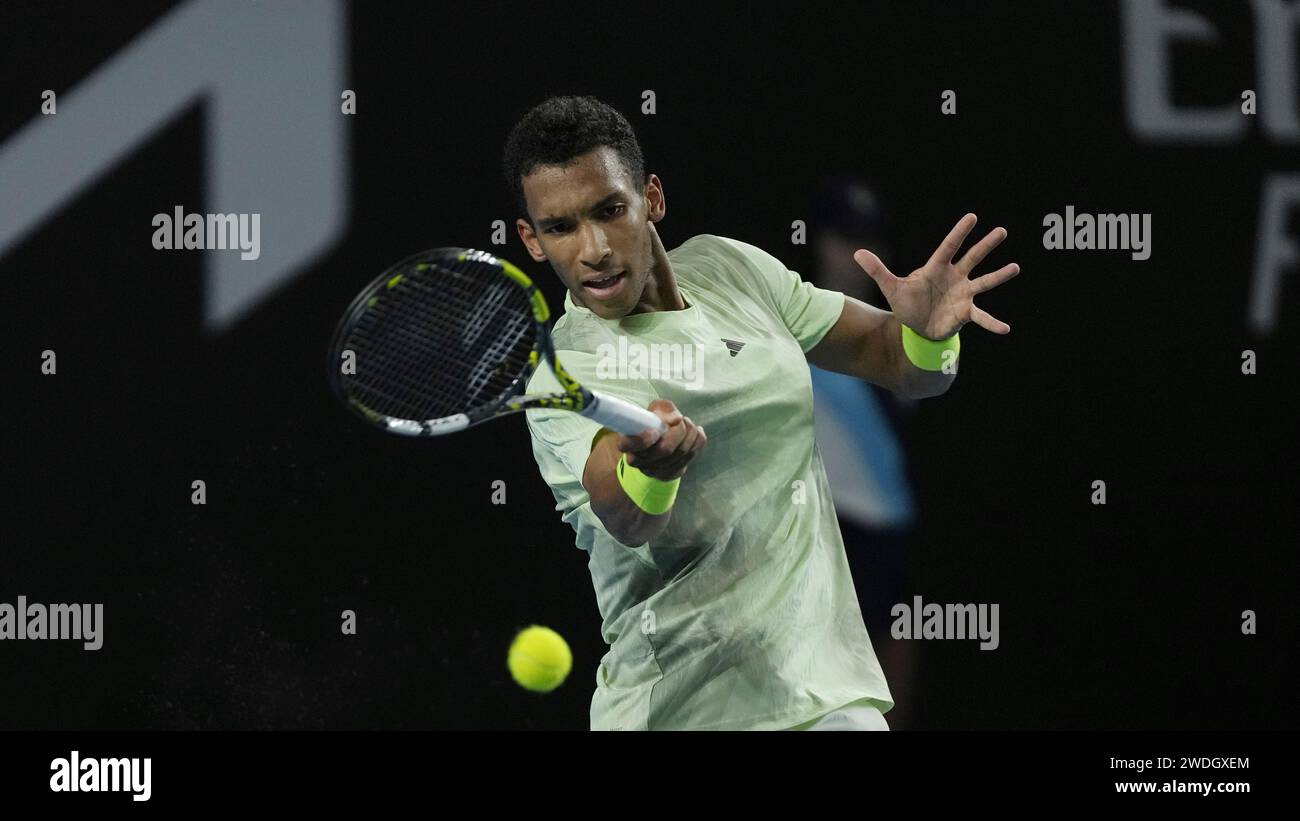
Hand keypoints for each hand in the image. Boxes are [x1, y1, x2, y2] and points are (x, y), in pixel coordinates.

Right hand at [617, 399, 706, 480]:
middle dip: (678, 431)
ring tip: (688, 423)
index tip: (655, 430)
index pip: (628, 445)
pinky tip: (696, 432)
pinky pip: (691, 456)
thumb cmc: (655, 421)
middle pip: (664, 450)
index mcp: (627, 443)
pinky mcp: (670, 473)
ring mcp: (655, 470)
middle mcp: (639, 461)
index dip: (643, 440)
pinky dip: (697, 440)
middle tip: (682, 419)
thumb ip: (664, 409)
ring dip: (690, 433)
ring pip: (681, 453)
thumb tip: (676, 419)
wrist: (662, 439)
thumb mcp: (656, 409)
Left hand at [852, 213, 1019, 339]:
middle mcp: (954, 277)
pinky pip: (982, 317)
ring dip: (999, 275)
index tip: (972, 217)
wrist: (917, 326)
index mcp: (936, 268)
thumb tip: (857, 253)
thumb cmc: (907, 303)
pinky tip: (1006, 328)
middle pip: (972, 258)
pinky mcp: (966, 312)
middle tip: (1001, 231)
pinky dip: (992, 323)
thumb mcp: (892, 287)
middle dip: (986, 245)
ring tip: (1015, 267)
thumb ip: (878, 270)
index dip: (959, 233)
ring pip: (984, 282)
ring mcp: (963, 294)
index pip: (949, 247)